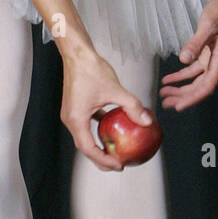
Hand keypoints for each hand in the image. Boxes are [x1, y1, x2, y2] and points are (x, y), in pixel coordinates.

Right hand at [61, 49, 154, 170]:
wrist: (77, 53)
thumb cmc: (91, 69)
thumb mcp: (115, 89)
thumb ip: (131, 107)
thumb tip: (147, 120)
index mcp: (76, 119)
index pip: (89, 149)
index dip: (104, 160)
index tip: (119, 165)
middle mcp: (70, 119)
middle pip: (85, 146)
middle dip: (101, 157)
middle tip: (118, 163)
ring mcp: (71, 113)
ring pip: (86, 136)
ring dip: (99, 144)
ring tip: (115, 150)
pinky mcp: (76, 106)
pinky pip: (87, 123)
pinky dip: (99, 128)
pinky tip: (113, 127)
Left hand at [159, 0, 217, 110]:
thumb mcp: (208, 26)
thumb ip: (196, 43)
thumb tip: (183, 59)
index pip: (206, 87)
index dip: (192, 98)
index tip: (178, 106)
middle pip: (200, 88)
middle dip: (182, 97)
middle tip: (165, 103)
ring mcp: (213, 62)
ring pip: (196, 82)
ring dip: (180, 88)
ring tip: (164, 93)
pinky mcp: (207, 57)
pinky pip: (193, 71)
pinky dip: (181, 76)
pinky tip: (169, 80)